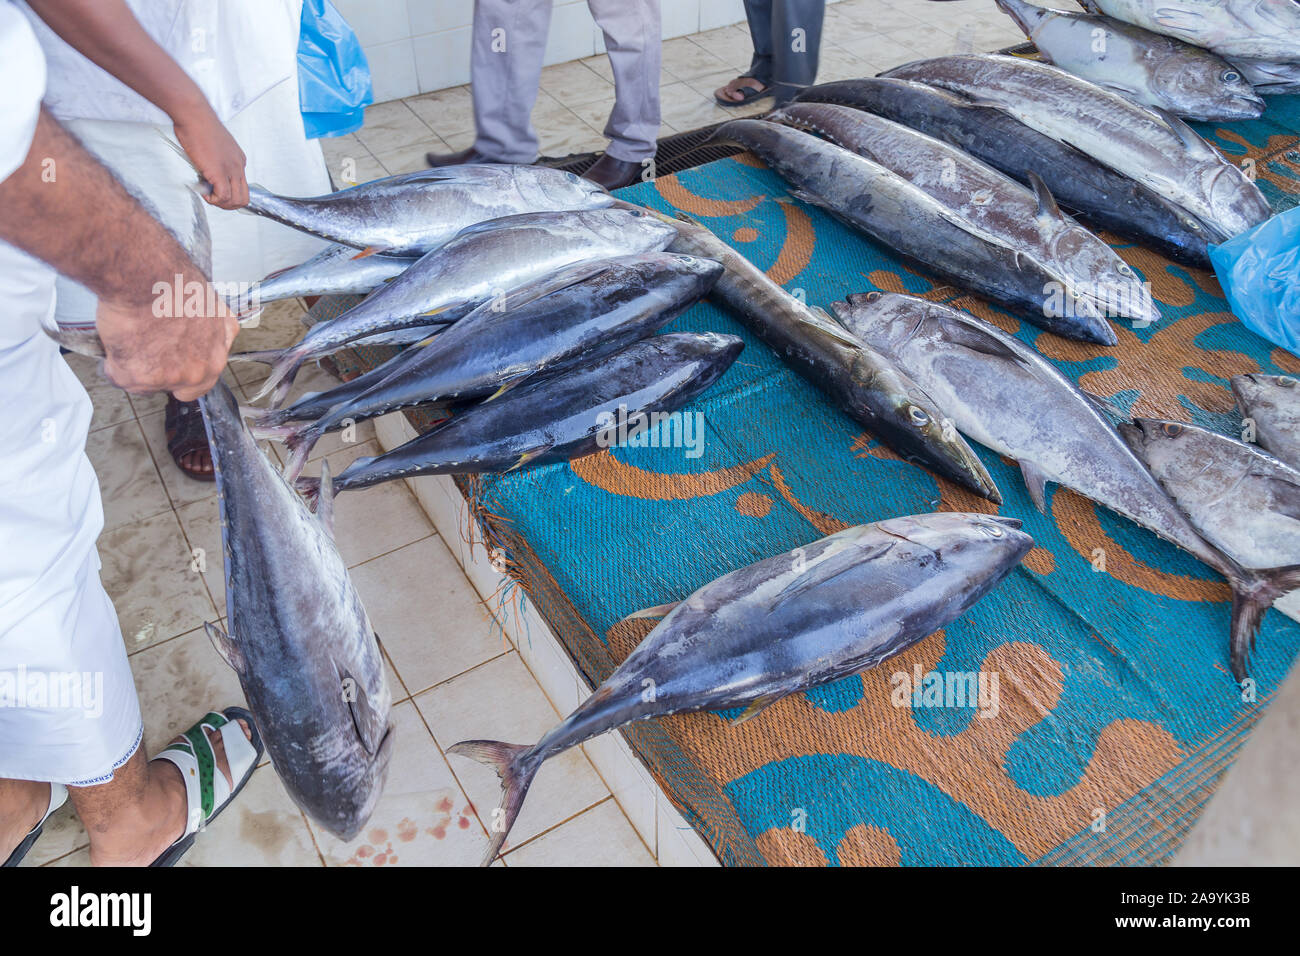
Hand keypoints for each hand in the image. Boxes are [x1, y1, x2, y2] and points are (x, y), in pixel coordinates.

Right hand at [96, 278, 239, 401]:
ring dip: (135, 364)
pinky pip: (119, 376)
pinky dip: (111, 361)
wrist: (145, 276)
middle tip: (145, 348)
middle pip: (177, 386)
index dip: (183, 369)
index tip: (171, 361)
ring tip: (131, 333)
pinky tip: (116, 337)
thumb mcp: (208, 305)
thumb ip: (206, 328)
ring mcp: (171, 377)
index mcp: (217, 353)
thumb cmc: (171, 281)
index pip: (203, 380)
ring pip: (146, 383)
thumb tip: (194, 329)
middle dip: (161, 372)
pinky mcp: (140, 377)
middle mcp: (199, 370)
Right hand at [172, 107, 248, 209]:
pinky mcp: (219, 171)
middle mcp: (238, 166)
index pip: (241, 186)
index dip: (227, 193)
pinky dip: (213, 199)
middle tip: (212, 198)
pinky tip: (204, 191)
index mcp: (238, 159)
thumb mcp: (212, 146)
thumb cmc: (198, 124)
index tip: (213, 189)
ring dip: (221, 204)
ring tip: (207, 194)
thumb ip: (214, 161)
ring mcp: (231, 169)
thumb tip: (206, 174)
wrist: (194, 114)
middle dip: (228, 204)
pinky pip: (223, 196)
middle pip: (244, 198)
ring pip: (237, 200)